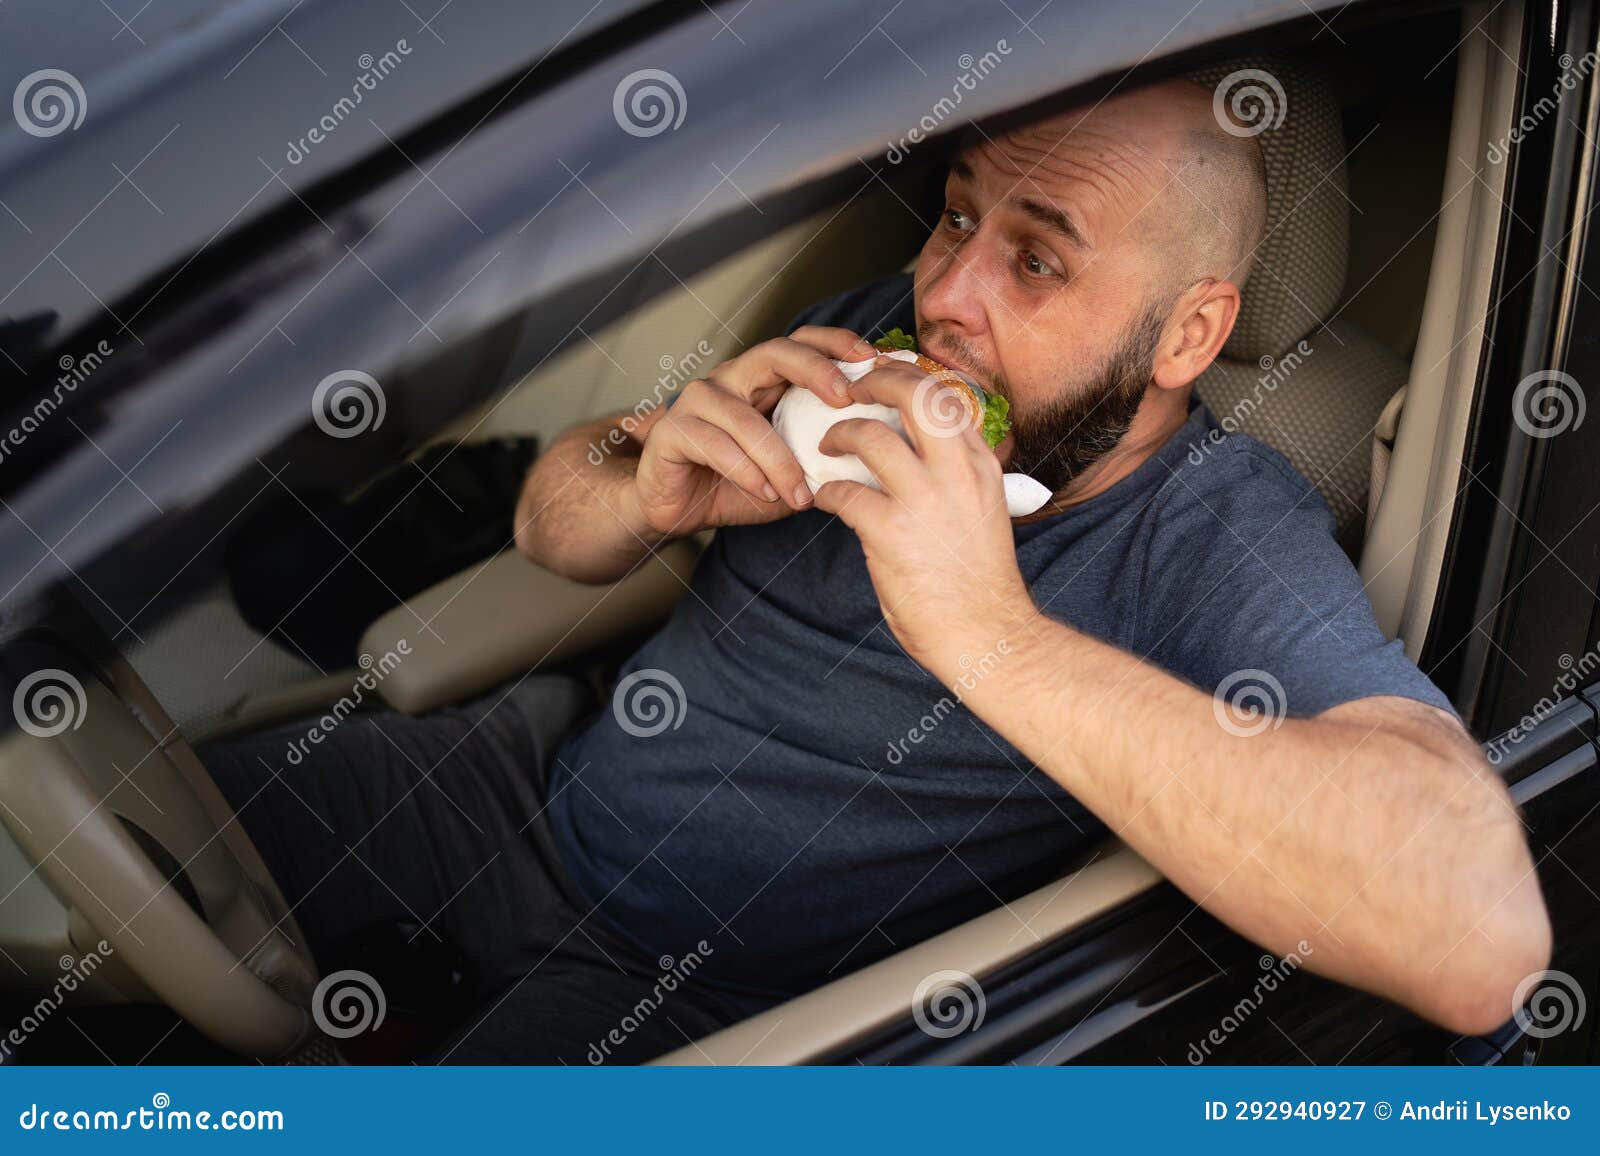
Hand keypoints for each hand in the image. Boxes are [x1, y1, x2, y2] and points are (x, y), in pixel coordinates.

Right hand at [628, 327, 877, 535]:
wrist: (677, 510)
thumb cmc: (735, 485)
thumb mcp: (790, 472)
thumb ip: (822, 458)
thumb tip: (871, 456)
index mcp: (761, 380)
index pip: (800, 344)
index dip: (835, 344)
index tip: (871, 359)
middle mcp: (730, 379)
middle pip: (774, 354)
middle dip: (814, 370)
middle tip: (844, 400)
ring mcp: (697, 401)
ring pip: (744, 418)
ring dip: (778, 459)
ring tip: (799, 493)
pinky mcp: (671, 431)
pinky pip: (713, 444)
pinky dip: (744, 471)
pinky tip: (763, 493)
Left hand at [812, 355, 1036, 677]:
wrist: (987, 633)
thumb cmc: (978, 581)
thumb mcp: (982, 510)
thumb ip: (956, 476)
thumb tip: (917, 451)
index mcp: (979, 465)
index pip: (945, 395)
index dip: (907, 376)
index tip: (881, 378)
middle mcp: (956, 472)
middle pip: (913, 394)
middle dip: (873, 381)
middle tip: (848, 390)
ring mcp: (925, 500)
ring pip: (871, 435)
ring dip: (839, 435)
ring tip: (827, 444)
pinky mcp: (892, 532)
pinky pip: (844, 492)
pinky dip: (826, 491)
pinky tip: (824, 499)